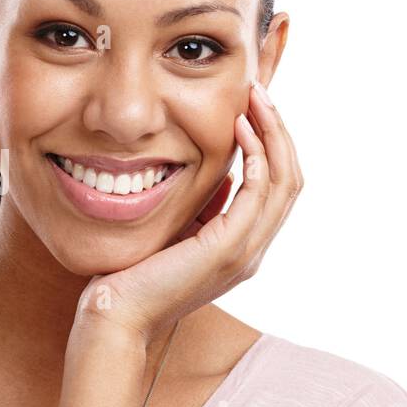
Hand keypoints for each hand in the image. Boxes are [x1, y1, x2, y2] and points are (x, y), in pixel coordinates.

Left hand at [72, 79, 302, 346]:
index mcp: (243, 246)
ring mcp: (244, 253)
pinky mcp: (226, 251)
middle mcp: (252, 251)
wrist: (115, 316)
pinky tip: (240, 129)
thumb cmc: (132, 275)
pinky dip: (257, 157)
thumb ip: (202, 208)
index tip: (252, 106)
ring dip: (273, 134)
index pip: (278, 186)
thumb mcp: (175, 231)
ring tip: (255, 98)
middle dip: (279, 130)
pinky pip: (259, 194)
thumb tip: (217, 174)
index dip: (272, 143)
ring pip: (285, 182)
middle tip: (259, 90)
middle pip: (291, 179)